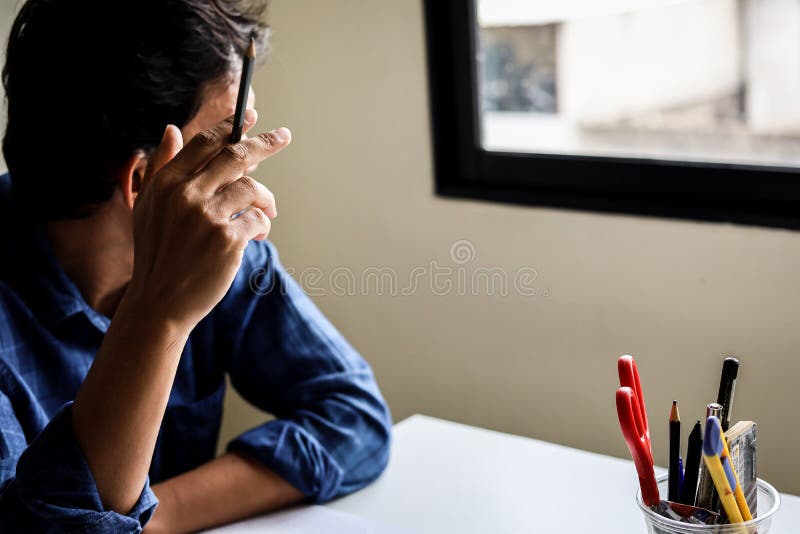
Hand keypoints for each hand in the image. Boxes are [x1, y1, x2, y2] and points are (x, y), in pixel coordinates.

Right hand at [126, 110, 290, 329]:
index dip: (231, 125)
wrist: (159, 303)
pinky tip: (256, 236)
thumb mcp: (149, 206)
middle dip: (265, 143)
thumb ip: (162, 166)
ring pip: (252, 188)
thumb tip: (172, 129)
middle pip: (236, 156)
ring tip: (267, 211)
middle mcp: (185, 195)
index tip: (251, 116)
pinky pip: (258, 220)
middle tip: (284, 136)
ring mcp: (207, 217)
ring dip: (266, 199)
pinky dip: (263, 226)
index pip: (205, 142)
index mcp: (166, 183)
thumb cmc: (157, 253)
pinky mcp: (227, 240)